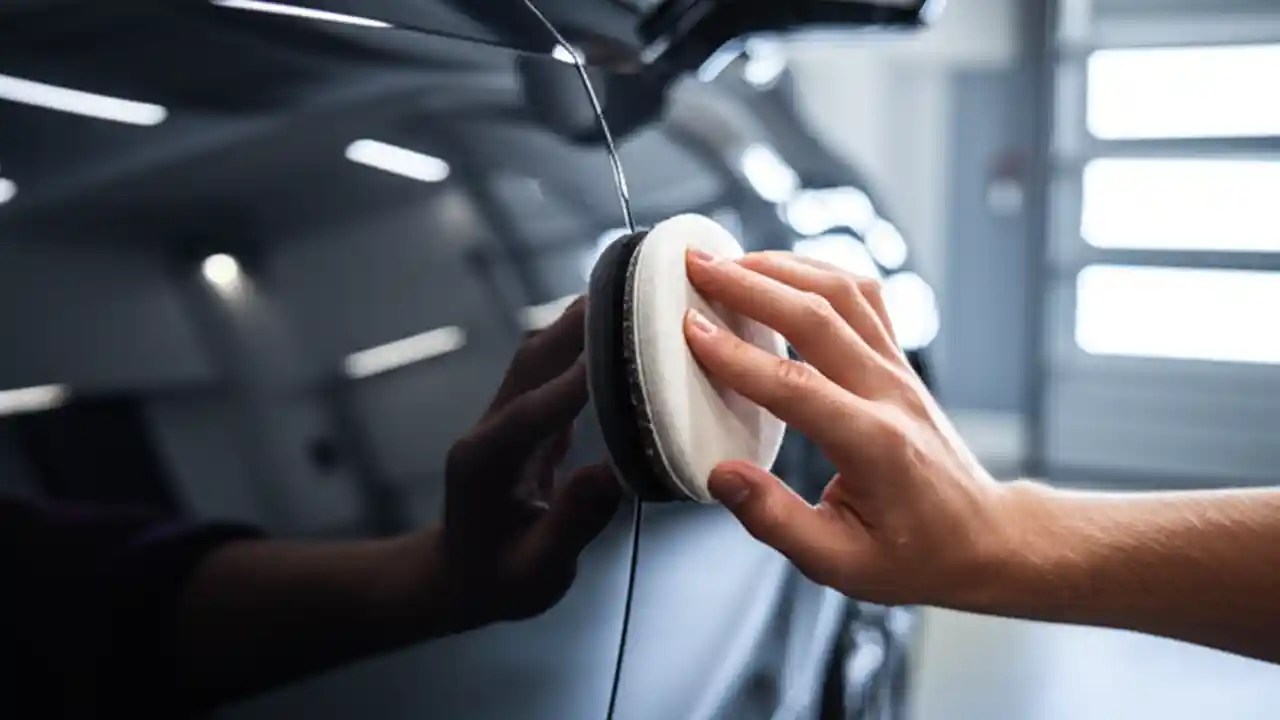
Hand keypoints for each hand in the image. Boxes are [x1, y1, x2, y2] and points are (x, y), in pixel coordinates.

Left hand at [438, 298, 621, 627]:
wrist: (456, 578)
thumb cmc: (495, 582)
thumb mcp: (536, 572)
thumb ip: (572, 523)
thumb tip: (616, 475)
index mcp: (487, 464)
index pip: (532, 413)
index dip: (573, 381)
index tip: (616, 349)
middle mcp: (490, 429)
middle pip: (531, 364)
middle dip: (577, 327)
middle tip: (629, 291)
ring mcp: (502, 420)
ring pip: (537, 358)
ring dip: (577, 325)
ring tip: (629, 292)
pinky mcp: (520, 420)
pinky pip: (549, 373)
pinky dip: (581, 348)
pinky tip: (617, 331)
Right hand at [682, 250, 1011, 607]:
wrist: (982, 539)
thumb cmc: (915, 555)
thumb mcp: (838, 563)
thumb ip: (774, 520)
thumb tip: (721, 475)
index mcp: (874, 444)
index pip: (796, 384)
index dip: (738, 355)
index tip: (691, 329)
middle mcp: (890, 393)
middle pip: (818, 316)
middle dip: (750, 284)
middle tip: (697, 266)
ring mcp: (898, 371)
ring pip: (843, 293)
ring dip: (782, 268)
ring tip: (729, 260)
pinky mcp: (899, 362)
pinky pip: (862, 297)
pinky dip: (818, 272)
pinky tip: (783, 270)